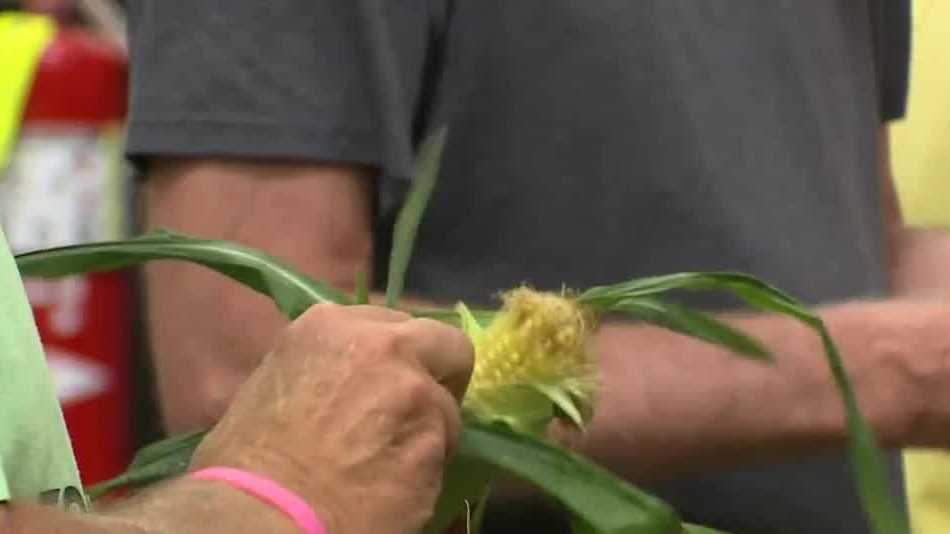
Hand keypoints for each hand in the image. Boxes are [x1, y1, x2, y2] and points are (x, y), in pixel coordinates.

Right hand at [191, 304, 473, 533]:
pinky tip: (393, 487)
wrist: (262, 517)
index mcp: (332, 326)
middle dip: (438, 376)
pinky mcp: (435, 440)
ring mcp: (415, 391)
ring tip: (390, 463)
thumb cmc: (248, 460)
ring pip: (448, 407)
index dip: (398, 358)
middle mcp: (383, 346)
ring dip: (429, 432)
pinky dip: (427, 469)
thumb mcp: (276, 382)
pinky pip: (444, 452)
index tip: (388, 385)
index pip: (395, 325)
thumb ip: (326, 367)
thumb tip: (348, 383)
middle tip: (415, 413)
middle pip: (446, 344)